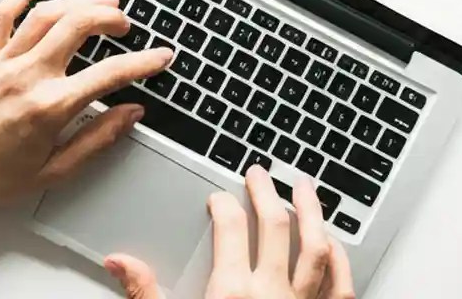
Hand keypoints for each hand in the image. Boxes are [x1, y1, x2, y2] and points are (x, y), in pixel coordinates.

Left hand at [0, 0, 171, 214]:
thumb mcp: (54, 171)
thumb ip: (97, 140)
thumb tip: (129, 114)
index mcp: (49, 108)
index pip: (109, 74)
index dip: (143, 62)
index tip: (160, 57)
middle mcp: (27, 77)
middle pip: (78, 26)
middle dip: (110, 17)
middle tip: (125, 24)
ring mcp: (2, 61)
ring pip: (47, 13)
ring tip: (102, 1)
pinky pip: (5, 12)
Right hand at [105, 165, 355, 298]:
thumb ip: (145, 293)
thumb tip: (120, 261)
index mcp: (231, 293)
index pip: (230, 227)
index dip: (223, 205)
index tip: (217, 198)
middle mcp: (272, 295)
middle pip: (276, 225)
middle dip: (267, 193)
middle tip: (260, 174)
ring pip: (317, 247)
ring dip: (313, 212)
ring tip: (306, 188)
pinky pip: (341, 286)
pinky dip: (340, 260)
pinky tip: (334, 244)